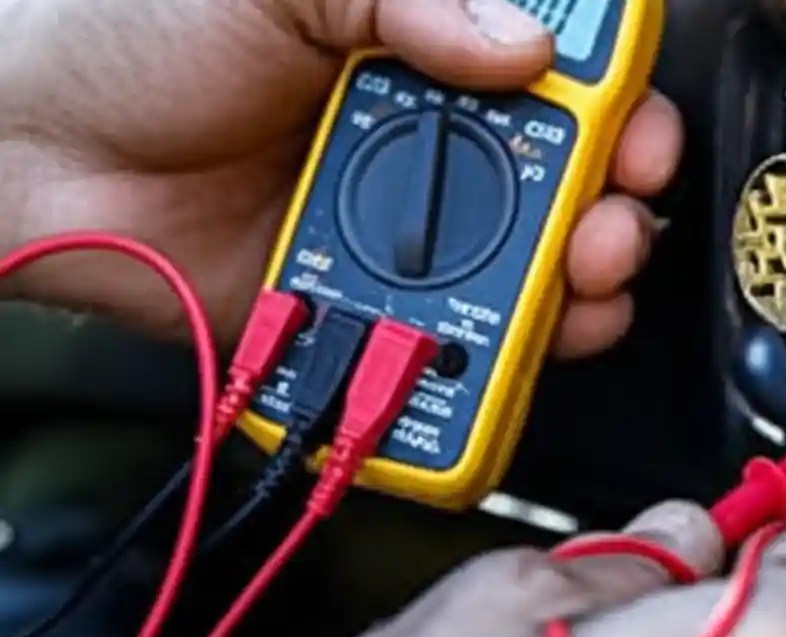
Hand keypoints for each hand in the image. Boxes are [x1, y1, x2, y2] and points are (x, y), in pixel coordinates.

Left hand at [0, 0, 680, 356]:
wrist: (44, 158)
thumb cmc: (136, 41)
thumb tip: (522, 45)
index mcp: (425, 46)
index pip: (559, 68)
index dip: (615, 90)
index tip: (632, 113)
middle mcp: (434, 139)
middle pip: (573, 175)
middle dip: (620, 194)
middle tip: (616, 205)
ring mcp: (412, 229)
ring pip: (539, 264)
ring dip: (584, 279)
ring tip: (580, 275)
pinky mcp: (381, 304)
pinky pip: (468, 336)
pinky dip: (511, 351)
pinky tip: (518, 338)